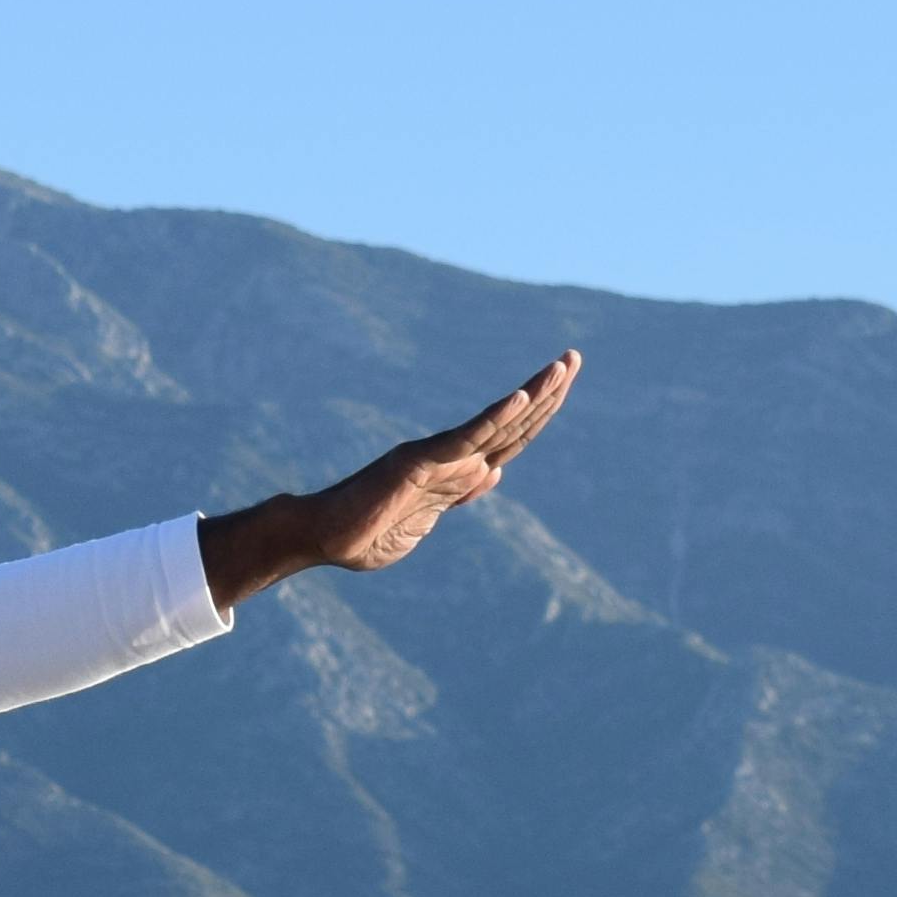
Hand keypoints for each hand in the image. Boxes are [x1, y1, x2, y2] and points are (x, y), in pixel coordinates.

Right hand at [200, 352, 579, 607]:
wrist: (322, 538)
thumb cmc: (363, 536)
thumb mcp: (425, 522)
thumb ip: (459, 496)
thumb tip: (492, 475)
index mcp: (455, 474)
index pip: (508, 441)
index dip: (538, 415)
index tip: (561, 386)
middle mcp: (449, 457)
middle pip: (512, 425)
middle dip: (547, 393)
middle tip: (574, 358)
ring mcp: (436, 457)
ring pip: (497, 424)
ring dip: (534, 395)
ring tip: (563, 365)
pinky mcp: (419, 462)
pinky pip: (465, 438)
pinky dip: (495, 418)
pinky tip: (522, 398)